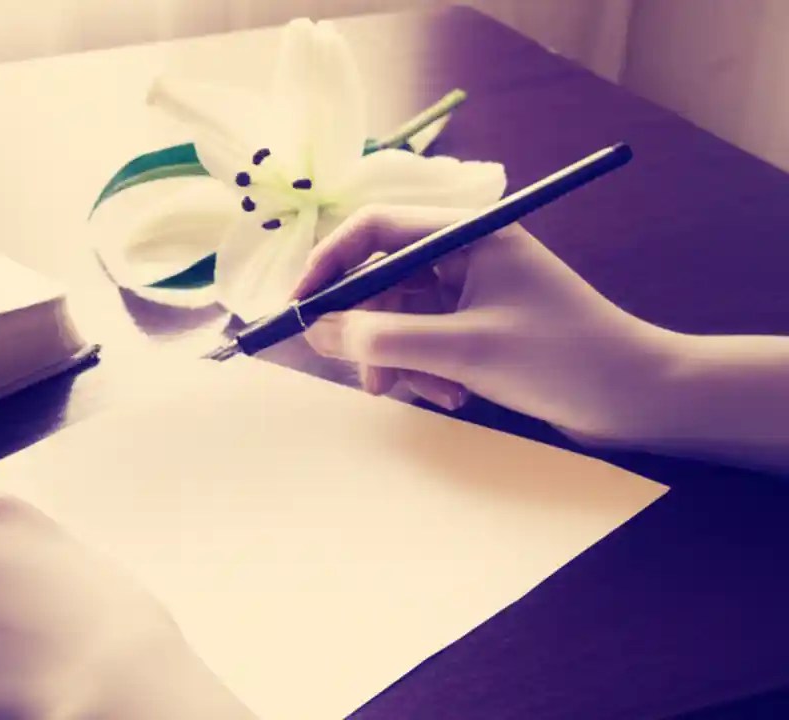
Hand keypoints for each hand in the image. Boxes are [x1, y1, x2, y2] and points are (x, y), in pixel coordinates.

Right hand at [295, 204, 674, 444]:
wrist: (639, 398)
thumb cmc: (562, 359)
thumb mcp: (463, 350)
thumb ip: (383, 338)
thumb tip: (316, 331)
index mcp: (468, 233)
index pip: (375, 229)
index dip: (330, 264)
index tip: (300, 308)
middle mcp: (467, 253)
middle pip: (383, 279)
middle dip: (370, 329)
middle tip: (362, 374)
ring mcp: (473, 290)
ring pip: (401, 316)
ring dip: (401, 358)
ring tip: (426, 395)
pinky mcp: (480, 326)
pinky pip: (426, 340)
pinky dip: (426, 369)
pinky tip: (454, 396)